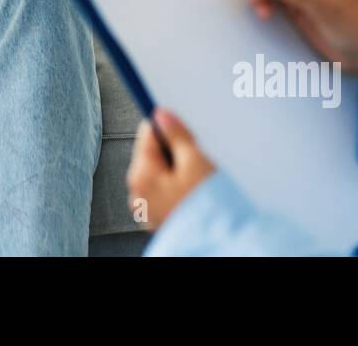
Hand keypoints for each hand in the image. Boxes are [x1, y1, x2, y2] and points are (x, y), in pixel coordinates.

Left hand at [127, 107, 215, 230]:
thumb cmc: (207, 205)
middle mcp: (138, 194)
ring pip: (160, 173)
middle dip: (174, 151)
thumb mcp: (195, 160)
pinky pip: (165, 192)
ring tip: (198, 177)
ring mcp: (148, 208)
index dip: (167, 126)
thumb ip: (176, 135)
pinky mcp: (160, 217)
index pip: (147, 134)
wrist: (220, 240)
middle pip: (152, 154)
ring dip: (177, 169)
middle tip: (197, 158)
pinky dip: (177, 186)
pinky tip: (194, 191)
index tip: (181, 123)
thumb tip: (162, 115)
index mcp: (141, 176)